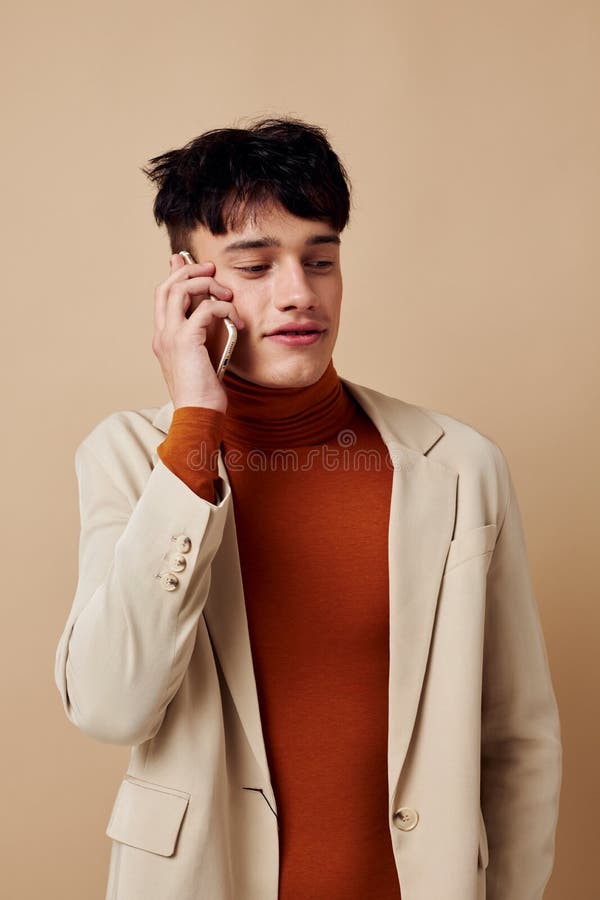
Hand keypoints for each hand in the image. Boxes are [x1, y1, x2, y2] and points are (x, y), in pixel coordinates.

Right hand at [152, 255, 244, 412]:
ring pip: (180, 289)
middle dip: (190, 271)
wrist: (198, 413)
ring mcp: (170, 336)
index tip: (197, 267)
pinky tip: (237, 322)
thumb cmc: (204, 391)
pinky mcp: (186, 341)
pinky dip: (224, 308)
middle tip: (212, 269)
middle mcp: (162, 334)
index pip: (163, 295)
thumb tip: (214, 313)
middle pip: (167, 285)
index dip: (177, 275)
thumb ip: (204, 334)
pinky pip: (206, 309)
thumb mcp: (203, 356)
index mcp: (163, 337)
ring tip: (227, 295)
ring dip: (207, 284)